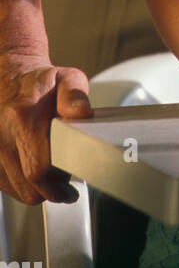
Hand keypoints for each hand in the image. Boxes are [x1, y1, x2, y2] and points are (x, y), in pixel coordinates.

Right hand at [0, 50, 91, 204]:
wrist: (7, 75)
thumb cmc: (39, 82)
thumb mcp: (67, 79)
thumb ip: (77, 97)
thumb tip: (83, 115)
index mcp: (24, 118)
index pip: (38, 170)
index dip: (56, 187)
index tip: (69, 192)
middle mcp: (3, 136)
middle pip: (27, 187)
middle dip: (49, 190)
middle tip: (63, 182)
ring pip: (14, 189)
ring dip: (33, 187)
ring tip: (48, 169)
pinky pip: (4, 183)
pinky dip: (18, 182)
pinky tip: (30, 166)